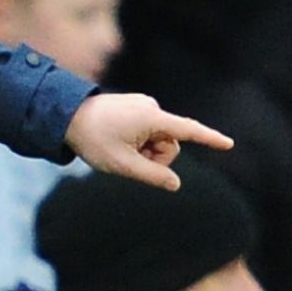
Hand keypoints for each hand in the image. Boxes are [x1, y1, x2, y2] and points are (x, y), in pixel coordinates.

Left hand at [64, 93, 231, 189]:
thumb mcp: (122, 164)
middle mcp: (151, 107)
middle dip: (154, 157)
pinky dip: (137, 141)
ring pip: (157, 139)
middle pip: (169, 144)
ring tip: (116, 146)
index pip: (188, 131)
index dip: (210, 139)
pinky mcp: (134, 107)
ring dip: (143, 149)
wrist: (62, 115)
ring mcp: (142, 105)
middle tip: (126, 157)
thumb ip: (152, 176)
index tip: (229, 145)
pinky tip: (115, 138)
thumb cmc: (91, 140)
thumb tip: (175, 184)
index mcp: (152, 118)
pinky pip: (146, 131)